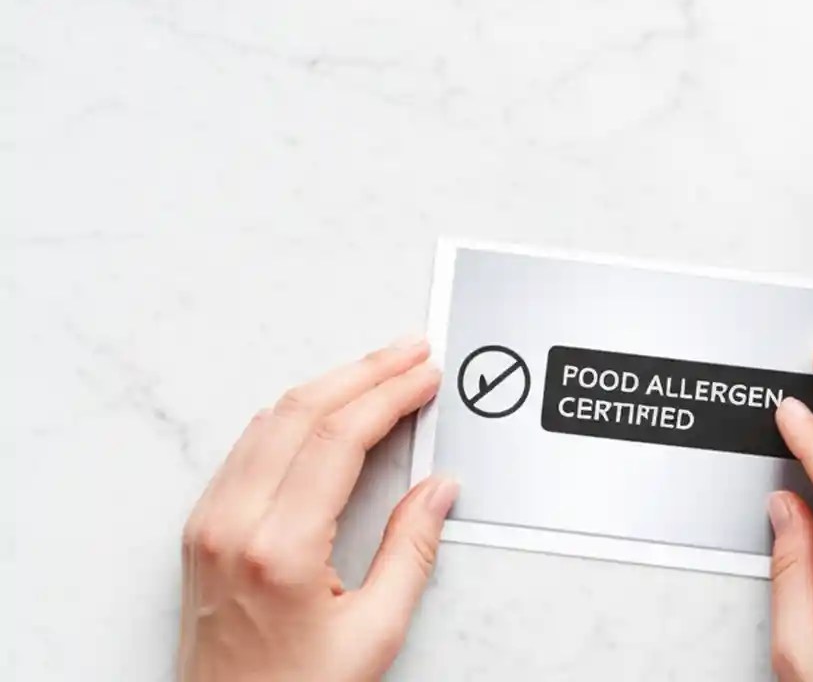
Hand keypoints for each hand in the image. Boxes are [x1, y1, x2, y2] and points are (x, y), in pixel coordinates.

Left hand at [179, 335, 457, 681]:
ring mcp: (208, 523)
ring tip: (378, 369)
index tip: (425, 376)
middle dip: (363, 371)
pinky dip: (293, 414)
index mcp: (278, 549)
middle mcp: (231, 525)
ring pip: (267, 420)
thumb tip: (439, 490)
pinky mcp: (201, 529)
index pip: (338, 439)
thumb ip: (410, 551)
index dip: (389, 396)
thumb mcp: (373, 633)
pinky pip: (247, 446)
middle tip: (411, 352)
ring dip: (328, 385)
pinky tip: (325, 408)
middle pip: (299, 413)